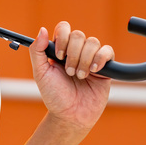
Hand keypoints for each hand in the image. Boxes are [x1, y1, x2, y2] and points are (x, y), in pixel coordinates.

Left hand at [29, 22, 113, 136]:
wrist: (70, 116)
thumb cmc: (54, 96)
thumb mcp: (40, 73)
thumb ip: (37, 51)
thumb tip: (42, 30)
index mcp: (61, 49)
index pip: (64, 28)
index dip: (62, 37)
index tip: (58, 55)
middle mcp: (76, 51)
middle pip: (79, 35)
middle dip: (73, 54)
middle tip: (69, 72)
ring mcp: (91, 58)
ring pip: (93, 42)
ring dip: (84, 60)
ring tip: (79, 77)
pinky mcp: (105, 68)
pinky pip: (108, 51)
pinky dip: (100, 59)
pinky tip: (93, 71)